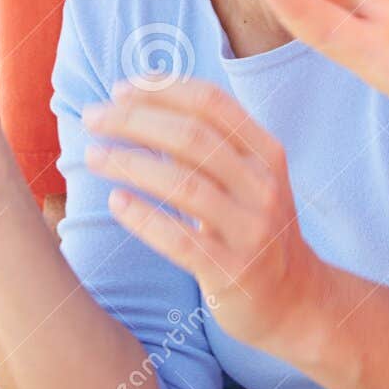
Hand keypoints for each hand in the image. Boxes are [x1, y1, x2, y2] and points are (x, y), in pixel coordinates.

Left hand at [83, 80, 325, 352]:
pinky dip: (145, 218)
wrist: (296, 299)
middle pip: (192, 137)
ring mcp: (250, 229)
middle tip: (92, 117)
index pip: (212, 103)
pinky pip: (181, 240)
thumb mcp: (246, 178)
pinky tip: (115, 203)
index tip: (120, 88)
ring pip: (184, 185)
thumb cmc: (253, 227)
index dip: (163, 90)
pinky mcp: (231, 271)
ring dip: (131, 164)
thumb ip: (207, 145)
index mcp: (266, 153)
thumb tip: (139, 102)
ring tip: (93, 156)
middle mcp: (262, 185)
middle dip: (135, 121)